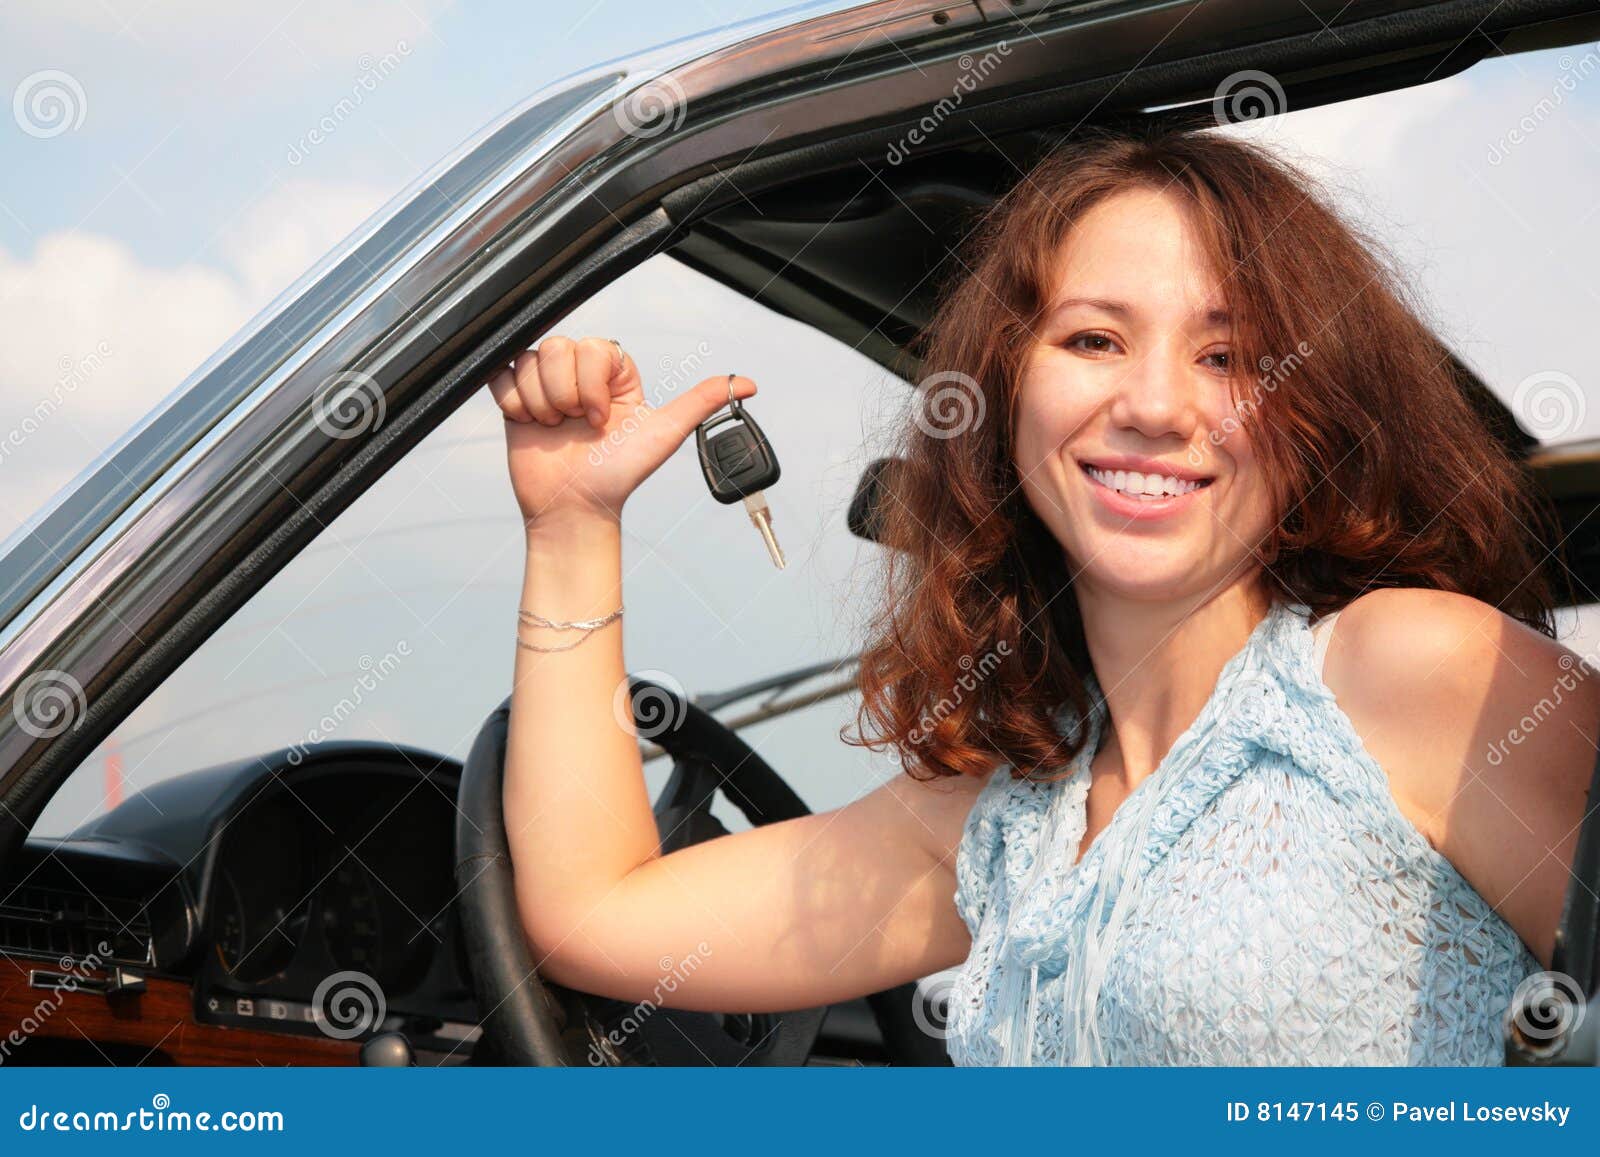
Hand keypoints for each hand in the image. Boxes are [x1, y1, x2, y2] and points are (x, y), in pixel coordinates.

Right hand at [486, 334, 756, 527]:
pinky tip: (532, 426)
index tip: (600, 420)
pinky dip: (514, 404)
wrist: (575, 508)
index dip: (590, 385)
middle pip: (555, 348)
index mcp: (613, 372)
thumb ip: (702, 402)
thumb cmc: (620, 473)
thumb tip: (748, 383)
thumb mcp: (665, 433)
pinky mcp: (516, 397)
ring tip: (556, 429)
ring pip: (528, 361)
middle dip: (565, 396)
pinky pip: (501, 375)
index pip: (591, 347)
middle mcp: (579, 372)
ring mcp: (546, 383)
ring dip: (540, 403)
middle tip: (576, 427)